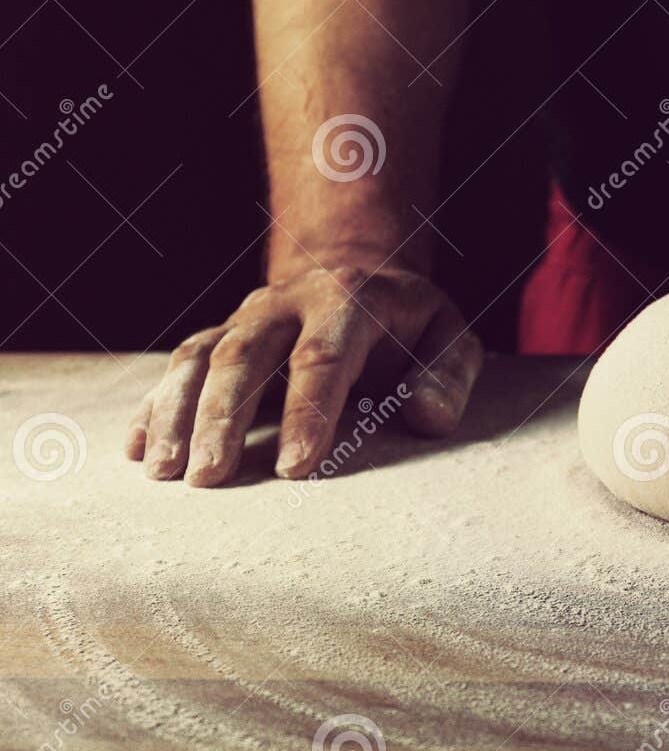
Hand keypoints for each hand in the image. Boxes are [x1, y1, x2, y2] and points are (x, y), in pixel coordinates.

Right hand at [127, 266, 482, 486]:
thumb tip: (428, 416)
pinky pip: (180, 365)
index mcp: (350, 300)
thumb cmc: (410, 323)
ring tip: (163, 472)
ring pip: (201, 357)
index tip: (293, 468)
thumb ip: (447, 375)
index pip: (323, 357)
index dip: (308, 412)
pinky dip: (154, 405)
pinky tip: (138, 449)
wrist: (358, 272)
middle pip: (246, 355)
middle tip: (208, 478)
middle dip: (223, 417)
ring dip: (176, 413)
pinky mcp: (220, 335)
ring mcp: (247, 317)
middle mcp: (288, 303)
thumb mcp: (448, 337)